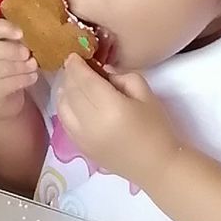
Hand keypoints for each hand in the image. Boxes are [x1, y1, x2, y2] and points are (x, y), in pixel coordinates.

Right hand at [0, 18, 38, 121]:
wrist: (0, 102)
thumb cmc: (3, 71)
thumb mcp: (4, 52)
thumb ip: (11, 40)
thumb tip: (29, 34)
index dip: (2, 28)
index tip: (20, 33)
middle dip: (10, 50)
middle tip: (27, 53)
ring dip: (18, 66)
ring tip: (33, 66)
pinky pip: (3, 86)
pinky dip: (21, 80)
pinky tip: (32, 77)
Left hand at [56, 57, 180, 188]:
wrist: (157, 165)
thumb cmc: (156, 127)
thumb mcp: (145, 94)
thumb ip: (122, 76)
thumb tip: (101, 71)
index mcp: (111, 107)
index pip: (84, 80)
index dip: (76, 65)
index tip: (74, 55)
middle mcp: (91, 123)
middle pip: (71, 92)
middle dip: (69, 75)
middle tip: (74, 65)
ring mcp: (83, 138)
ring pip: (62, 107)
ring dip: (64, 90)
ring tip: (72, 81)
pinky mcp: (81, 148)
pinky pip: (64, 122)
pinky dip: (64, 107)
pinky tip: (72, 101)